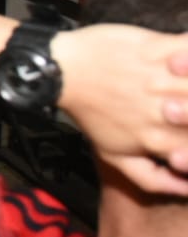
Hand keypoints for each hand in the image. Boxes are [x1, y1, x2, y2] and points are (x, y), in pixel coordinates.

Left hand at [55, 27, 187, 194]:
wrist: (61, 71)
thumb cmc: (89, 111)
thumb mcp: (113, 154)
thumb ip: (152, 177)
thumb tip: (185, 189)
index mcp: (158, 140)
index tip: (183, 139)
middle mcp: (164, 112)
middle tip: (178, 109)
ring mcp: (161, 79)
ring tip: (181, 80)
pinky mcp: (155, 48)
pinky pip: (187, 47)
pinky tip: (181, 57)